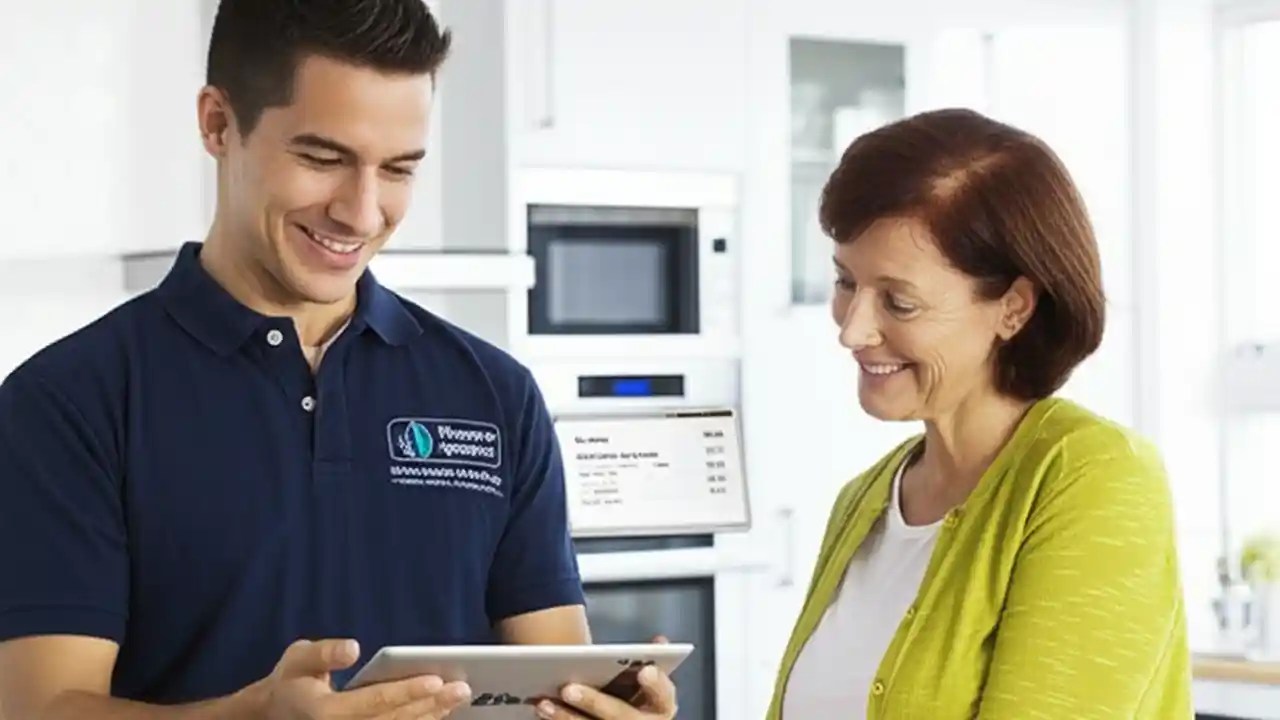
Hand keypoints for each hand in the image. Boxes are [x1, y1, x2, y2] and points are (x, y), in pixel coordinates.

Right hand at [249, 638, 472, 718]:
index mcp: (326, 713)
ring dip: (430, 718)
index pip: (373, 701)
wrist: (275, 715)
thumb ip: (323, 654)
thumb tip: (353, 648)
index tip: (435, 680)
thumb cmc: (291, 681)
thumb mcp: (298, 659)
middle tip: (461, 689)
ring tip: (456, 700)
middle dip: (430, 705)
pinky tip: (438, 714)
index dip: (406, 692)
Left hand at [534, 636, 676, 719]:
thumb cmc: (634, 696)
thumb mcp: (645, 680)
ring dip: (566, 717)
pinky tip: (542, 710)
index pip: (664, 696)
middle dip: (594, 702)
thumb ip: (647, 661)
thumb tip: (660, 642)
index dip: (656, 684)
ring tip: (543, 703)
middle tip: (568, 688)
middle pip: (620, 716)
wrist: (627, 717)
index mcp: (661, 707)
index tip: (644, 670)